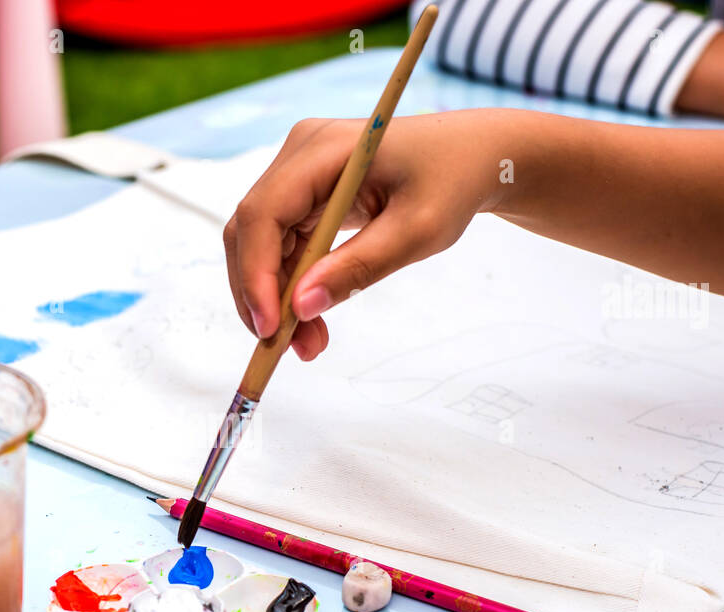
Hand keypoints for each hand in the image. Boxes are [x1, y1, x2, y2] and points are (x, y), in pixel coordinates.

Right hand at [222, 111, 509, 359]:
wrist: (472, 158)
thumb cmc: (452, 182)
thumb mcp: (417, 232)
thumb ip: (359, 268)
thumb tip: (301, 307)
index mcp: (322, 150)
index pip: (263, 213)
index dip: (256, 273)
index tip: (269, 328)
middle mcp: (298, 157)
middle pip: (251, 232)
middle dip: (262, 295)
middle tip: (286, 349)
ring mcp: (298, 177)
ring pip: (261, 247)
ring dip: (276, 300)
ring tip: (308, 344)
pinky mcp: (305, 198)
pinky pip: (281, 249)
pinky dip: (291, 288)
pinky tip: (311, 321)